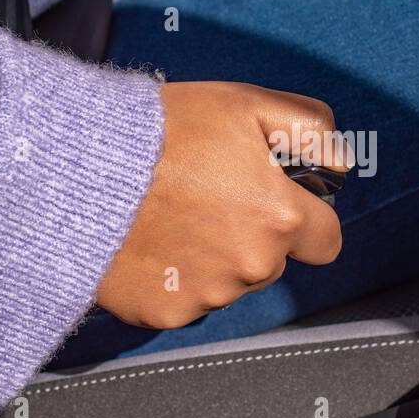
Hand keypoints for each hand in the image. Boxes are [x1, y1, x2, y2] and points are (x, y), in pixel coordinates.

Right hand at [97, 81, 347, 329]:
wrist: (78, 168)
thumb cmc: (161, 132)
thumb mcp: (246, 105)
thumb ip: (309, 130)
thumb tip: (340, 160)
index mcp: (281, 217)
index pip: (327, 241)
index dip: (305, 219)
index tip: (280, 205)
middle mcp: (252, 265)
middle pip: (273, 260)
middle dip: (251, 234)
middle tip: (207, 196)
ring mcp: (209, 294)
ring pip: (229, 282)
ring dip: (211, 257)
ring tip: (171, 215)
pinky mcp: (166, 313)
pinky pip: (184, 299)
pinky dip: (172, 277)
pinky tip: (149, 241)